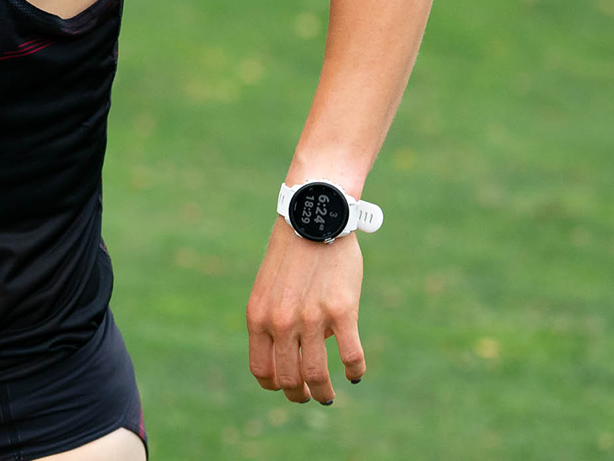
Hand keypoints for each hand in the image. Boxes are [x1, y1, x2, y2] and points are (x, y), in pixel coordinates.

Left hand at [246, 219, 365, 403]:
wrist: (312, 217)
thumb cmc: (291, 251)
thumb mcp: (269, 287)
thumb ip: (274, 318)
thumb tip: (292, 351)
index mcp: (258, 316)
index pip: (261, 369)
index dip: (274, 385)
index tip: (286, 387)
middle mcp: (281, 322)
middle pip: (289, 378)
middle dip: (300, 395)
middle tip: (311, 396)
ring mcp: (311, 319)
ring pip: (317, 375)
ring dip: (324, 392)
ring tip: (329, 396)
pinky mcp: (342, 312)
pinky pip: (351, 356)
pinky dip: (355, 371)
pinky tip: (356, 374)